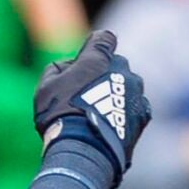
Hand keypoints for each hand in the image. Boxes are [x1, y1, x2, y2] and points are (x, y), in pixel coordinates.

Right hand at [33, 28, 150, 188]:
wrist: (83, 149)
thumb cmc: (60, 116)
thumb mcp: (45, 89)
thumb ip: (56, 69)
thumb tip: (66, 66)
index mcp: (98, 58)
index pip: (104, 38)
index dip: (95, 47)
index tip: (85, 62)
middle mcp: (123, 69)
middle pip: (115, 65)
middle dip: (103, 76)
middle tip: (86, 97)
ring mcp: (136, 91)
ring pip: (127, 87)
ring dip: (116, 96)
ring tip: (98, 117)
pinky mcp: (144, 113)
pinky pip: (135, 108)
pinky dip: (125, 114)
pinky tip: (109, 127)